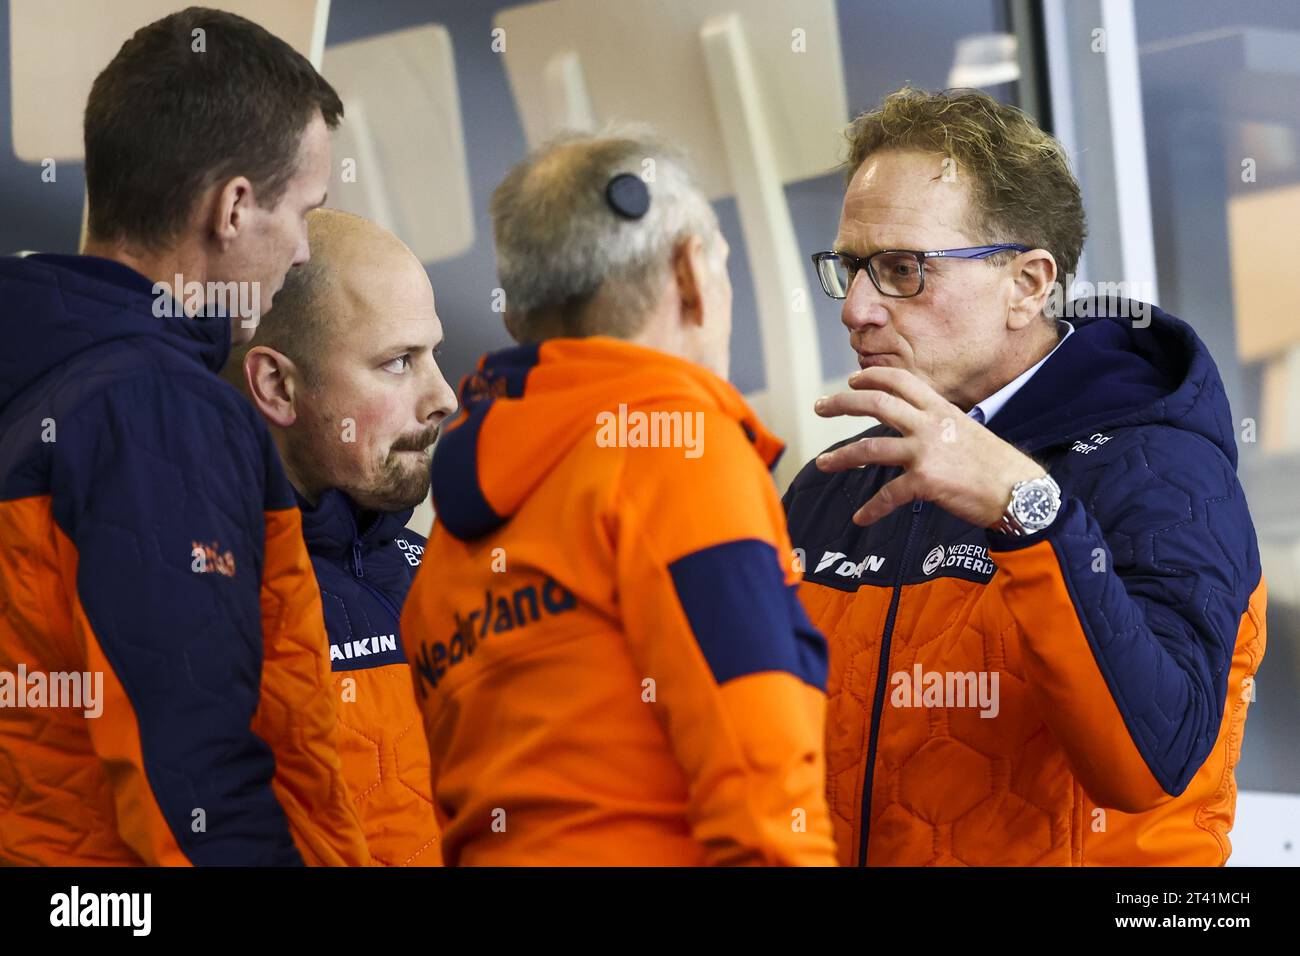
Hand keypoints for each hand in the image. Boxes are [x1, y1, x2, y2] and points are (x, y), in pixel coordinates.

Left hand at [814, 366, 1045, 526]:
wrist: (1018, 491)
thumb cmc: (995, 464)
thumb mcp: (966, 429)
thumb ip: (937, 423)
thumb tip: (913, 423)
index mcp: (940, 408)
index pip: (899, 380)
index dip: (871, 377)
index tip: (851, 381)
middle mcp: (929, 424)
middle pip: (875, 404)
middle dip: (842, 403)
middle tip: (820, 407)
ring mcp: (925, 452)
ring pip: (870, 447)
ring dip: (841, 456)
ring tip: (823, 463)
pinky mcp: (925, 481)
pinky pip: (888, 495)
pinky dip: (872, 509)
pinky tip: (860, 517)